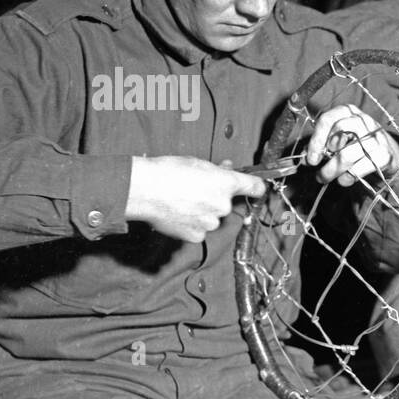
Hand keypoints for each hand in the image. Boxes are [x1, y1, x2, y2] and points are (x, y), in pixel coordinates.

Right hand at [126, 156, 265, 243]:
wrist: (144, 190)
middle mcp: (223, 205)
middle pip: (227, 204)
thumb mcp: (197, 163)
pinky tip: (178, 214)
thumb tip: (226, 169)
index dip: (255, 187)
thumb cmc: (167, 172)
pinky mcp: (198, 235)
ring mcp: (211, 222)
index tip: (255, 188)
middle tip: (195, 190)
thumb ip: (217, 170)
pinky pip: (199, 230)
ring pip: (212, 218)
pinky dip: (191, 225)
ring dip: (202, 212)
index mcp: (227, 183)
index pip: (255, 187)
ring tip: (181, 202)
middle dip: (215, 198)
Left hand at [306, 104, 398, 186]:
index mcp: (349, 112)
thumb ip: (322, 145)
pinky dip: (347, 178)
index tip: (310, 159)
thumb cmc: (358, 146)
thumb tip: (305, 158)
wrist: (391, 155)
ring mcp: (376, 137)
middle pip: (338, 133)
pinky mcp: (384, 155)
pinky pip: (358, 169)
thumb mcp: (340, 139)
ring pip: (346, 155)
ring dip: (331, 171)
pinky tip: (344, 180)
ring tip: (325, 178)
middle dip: (324, 156)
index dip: (316, 141)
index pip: (327, 120)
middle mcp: (364, 120)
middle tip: (319, 169)